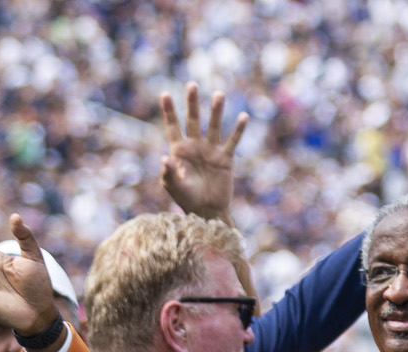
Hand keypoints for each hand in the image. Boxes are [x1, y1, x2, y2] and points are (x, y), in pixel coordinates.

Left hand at [158, 83, 246, 221]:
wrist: (207, 211)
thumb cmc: (187, 199)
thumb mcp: (173, 186)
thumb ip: (168, 172)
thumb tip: (165, 158)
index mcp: (179, 150)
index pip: (173, 126)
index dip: (169, 111)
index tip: (165, 94)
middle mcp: (195, 146)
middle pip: (193, 120)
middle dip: (192, 103)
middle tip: (192, 85)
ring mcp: (211, 151)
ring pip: (214, 126)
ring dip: (216, 111)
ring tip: (219, 94)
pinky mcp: (225, 159)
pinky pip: (232, 141)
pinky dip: (238, 130)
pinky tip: (243, 117)